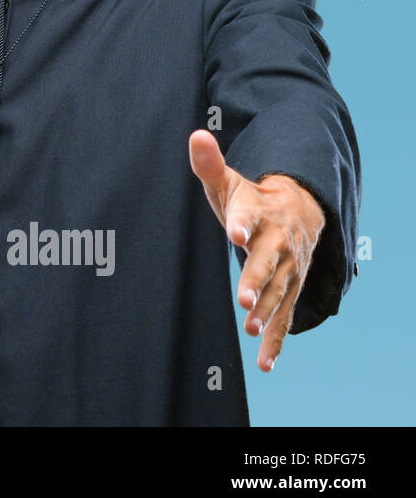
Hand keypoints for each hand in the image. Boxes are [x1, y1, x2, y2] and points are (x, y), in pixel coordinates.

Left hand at [188, 129, 326, 371]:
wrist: (301, 211)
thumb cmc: (252, 198)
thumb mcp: (229, 181)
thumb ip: (209, 163)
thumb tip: (195, 135)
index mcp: (259, 212)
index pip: (249, 216)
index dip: (242, 223)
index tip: (235, 231)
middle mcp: (277, 242)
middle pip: (267, 261)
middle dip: (257, 279)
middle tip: (243, 298)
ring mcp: (287, 268)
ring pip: (279, 291)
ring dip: (266, 310)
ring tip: (250, 327)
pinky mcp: (289, 289)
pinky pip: (284, 317)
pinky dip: (276, 340)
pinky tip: (265, 363)